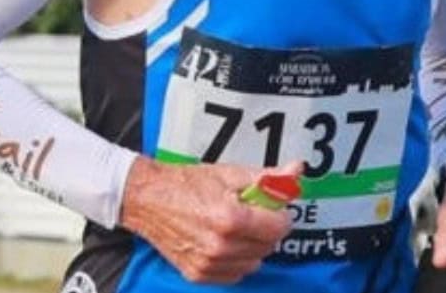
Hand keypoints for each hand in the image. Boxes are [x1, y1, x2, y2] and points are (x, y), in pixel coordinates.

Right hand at [119, 157, 298, 283]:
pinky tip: (226, 242)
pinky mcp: (198, 274)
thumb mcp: (230, 173)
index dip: (280, 214)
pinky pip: (236, 273)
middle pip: (269, 245)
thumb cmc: (187, 183)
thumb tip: (296, 171)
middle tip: (252, 213)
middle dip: (267, 229)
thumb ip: (267, 178)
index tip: (272, 207)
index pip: (279, 227)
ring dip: (253, 246)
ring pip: (255, 262)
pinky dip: (237, 260)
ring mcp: (208, 263)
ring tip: (237, 227)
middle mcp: (220, 246)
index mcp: (231, 218)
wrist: (149, 199)